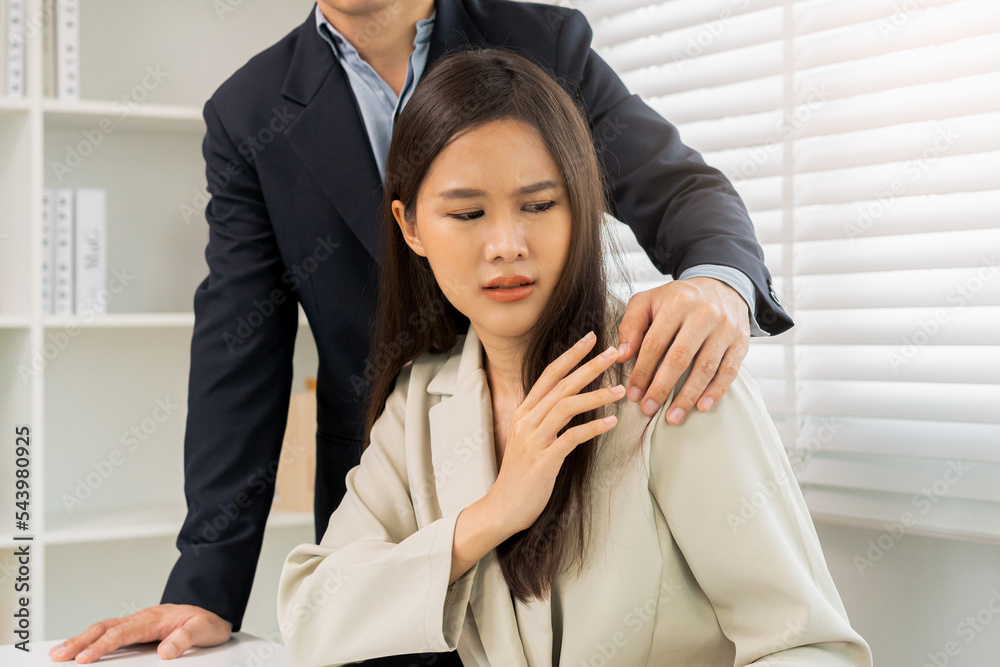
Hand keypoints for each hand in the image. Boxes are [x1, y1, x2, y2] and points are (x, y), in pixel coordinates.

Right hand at [48, 604, 232, 662]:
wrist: (213, 610)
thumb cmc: (207, 620)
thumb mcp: (204, 630)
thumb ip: (185, 639)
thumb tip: (166, 651)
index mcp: (154, 619)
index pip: (122, 633)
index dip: (102, 646)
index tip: (84, 657)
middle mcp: (141, 619)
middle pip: (104, 628)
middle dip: (79, 641)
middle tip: (58, 655)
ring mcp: (137, 623)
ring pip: (103, 628)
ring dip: (80, 639)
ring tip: (59, 652)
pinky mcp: (137, 629)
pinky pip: (109, 632)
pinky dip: (91, 638)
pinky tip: (79, 647)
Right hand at [488, 331, 624, 533]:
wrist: (502, 508)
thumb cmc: (521, 475)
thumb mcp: (529, 439)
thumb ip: (546, 419)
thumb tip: (571, 403)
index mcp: (524, 412)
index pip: (549, 374)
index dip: (571, 355)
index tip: (592, 339)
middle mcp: (527, 421)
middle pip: (562, 384)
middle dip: (590, 366)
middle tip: (615, 352)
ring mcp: (534, 440)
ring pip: (567, 406)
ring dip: (597, 395)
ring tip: (621, 390)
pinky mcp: (543, 460)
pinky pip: (572, 437)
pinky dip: (594, 427)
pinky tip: (613, 422)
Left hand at [616, 277, 750, 424]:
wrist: (722, 286)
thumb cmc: (678, 299)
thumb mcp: (649, 301)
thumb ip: (631, 325)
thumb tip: (623, 355)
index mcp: (677, 302)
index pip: (655, 343)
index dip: (642, 371)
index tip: (633, 393)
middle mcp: (704, 313)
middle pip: (680, 357)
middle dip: (661, 387)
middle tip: (648, 408)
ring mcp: (725, 328)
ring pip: (705, 367)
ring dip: (687, 396)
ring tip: (673, 417)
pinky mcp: (741, 341)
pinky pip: (729, 370)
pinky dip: (716, 391)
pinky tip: (702, 407)